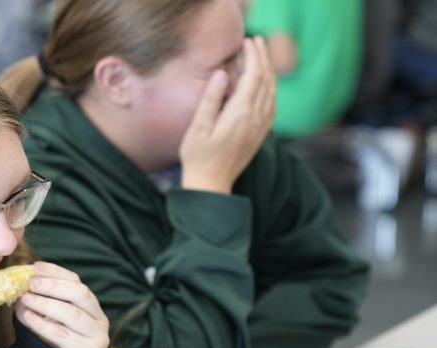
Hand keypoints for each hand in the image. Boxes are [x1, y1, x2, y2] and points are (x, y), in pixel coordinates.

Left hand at [14, 261, 109, 347]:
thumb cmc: (57, 342)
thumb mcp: (49, 319)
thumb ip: (37, 301)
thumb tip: (17, 285)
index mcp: (90, 305)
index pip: (76, 281)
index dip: (56, 272)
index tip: (35, 267)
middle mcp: (98, 317)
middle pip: (80, 293)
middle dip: (53, 286)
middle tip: (31, 283)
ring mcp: (97, 335)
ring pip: (72, 313)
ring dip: (46, 303)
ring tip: (26, 299)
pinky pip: (63, 335)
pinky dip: (43, 325)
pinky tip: (29, 318)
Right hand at [179, 36, 275, 193]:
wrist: (211, 185)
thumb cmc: (198, 157)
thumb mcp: (198, 127)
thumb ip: (211, 99)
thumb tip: (221, 74)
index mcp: (240, 114)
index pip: (253, 76)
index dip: (253, 56)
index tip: (248, 41)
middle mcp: (255, 119)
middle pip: (266, 80)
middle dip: (263, 59)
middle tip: (256, 42)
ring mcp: (260, 127)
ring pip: (271, 92)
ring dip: (268, 72)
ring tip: (261, 58)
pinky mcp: (260, 134)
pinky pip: (271, 105)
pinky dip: (270, 89)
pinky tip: (264, 85)